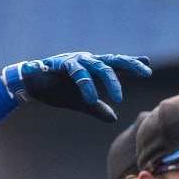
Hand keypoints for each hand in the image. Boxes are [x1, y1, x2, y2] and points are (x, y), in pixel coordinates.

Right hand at [1, 52, 152, 121]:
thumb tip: (113, 118)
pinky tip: (91, 98)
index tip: (148, 64)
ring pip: (99, 67)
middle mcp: (87, 60)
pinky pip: (78, 73)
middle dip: (131, 65)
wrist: (30, 85)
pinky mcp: (62, 64)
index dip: (132, 63)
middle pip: (114, 61)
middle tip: (146, 73)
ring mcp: (76, 60)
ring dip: (111, 82)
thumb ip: (97, 108)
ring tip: (118, 99)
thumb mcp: (80, 102)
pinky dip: (86, 85)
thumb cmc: (55, 90)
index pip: (116, 64)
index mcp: (92, 68)